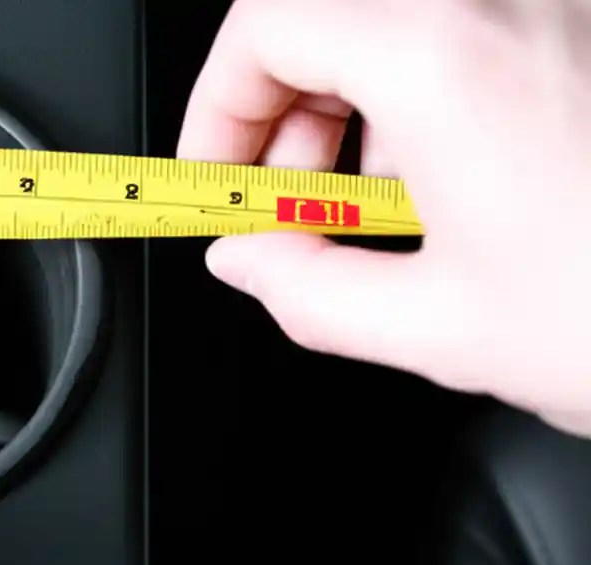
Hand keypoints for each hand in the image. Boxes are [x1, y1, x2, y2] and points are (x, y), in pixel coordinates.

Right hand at [177, 0, 590, 437]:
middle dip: (281, 108)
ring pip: (396, 27)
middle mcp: (507, 10)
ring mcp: (557, 19)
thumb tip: (247, 261)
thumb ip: (304, 291)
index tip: (220, 174)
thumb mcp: (442, 327)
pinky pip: (466, 42)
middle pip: (327, 16)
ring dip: (354, 108)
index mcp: (448, 59)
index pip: (269, 25)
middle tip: (287, 198)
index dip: (217, 105)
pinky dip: (424, 103)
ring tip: (375, 208)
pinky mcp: (585, 46)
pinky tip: (448, 190)